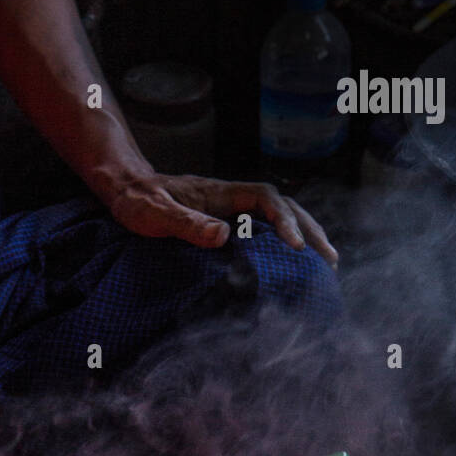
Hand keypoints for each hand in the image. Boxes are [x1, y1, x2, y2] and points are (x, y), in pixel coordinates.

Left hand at [109, 173, 338, 267]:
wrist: (125, 190)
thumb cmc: (137, 202)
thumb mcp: (155, 214)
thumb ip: (186, 224)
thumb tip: (224, 235)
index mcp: (221, 193)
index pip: (266, 199)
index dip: (285, 220)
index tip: (295, 247)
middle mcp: (232, 199)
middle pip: (283, 207)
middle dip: (310, 230)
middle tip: (330, 259)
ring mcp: (231, 210)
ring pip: (278, 218)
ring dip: (304, 236)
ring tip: (325, 264)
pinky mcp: (226, 224)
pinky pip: (263, 231)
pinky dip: (283, 245)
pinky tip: (293, 265)